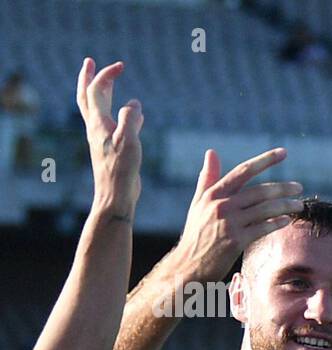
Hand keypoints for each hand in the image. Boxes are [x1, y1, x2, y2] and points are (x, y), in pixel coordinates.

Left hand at [76, 59, 142, 218]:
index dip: (107, 75)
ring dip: (100, 93)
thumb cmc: (121, 170)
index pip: (97, 90)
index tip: (121, 66)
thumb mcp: (129, 141)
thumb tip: (134, 104)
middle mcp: (96, 127)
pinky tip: (134, 113)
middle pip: (86, 96)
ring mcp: (102, 138)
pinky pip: (112, 123)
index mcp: (98, 123)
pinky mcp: (110, 148)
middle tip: (90, 62)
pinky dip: (119, 112)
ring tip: (108, 83)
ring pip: (97, 109)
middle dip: (88, 77)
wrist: (115, 195)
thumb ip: (131, 119)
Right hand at [173, 148, 303, 281]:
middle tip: (299, 187)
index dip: (265, 160)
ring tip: (300, 205)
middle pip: (259, 191)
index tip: (283, 152)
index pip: (243, 171)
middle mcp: (221, 205)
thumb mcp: (198, 203)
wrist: (188, 264)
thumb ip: (208, 178)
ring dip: (286, 206)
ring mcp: (229, 223)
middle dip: (282, 188)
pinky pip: (263, 228)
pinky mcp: (235, 241)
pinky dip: (276, 222)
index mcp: (213, 193)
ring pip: (265, 209)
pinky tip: (287, 220)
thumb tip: (211, 152)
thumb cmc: (196, 233)